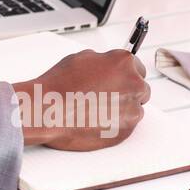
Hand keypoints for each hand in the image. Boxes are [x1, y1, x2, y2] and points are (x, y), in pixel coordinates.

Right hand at [12, 49, 149, 150]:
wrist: (48, 111)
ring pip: (134, 108)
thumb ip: (101, 61)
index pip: (137, 66)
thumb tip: (106, 66)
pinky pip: (126, 125)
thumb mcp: (80, 59)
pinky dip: (115, 123)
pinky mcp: (126, 130)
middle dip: (126, 91)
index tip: (119, 78)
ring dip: (121, 108)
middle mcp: (134, 84)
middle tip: (105, 95)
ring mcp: (132, 109)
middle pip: (140, 88)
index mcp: (123, 62)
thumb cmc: (59, 85)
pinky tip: (95, 119)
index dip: (125, 73)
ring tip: (95, 108)